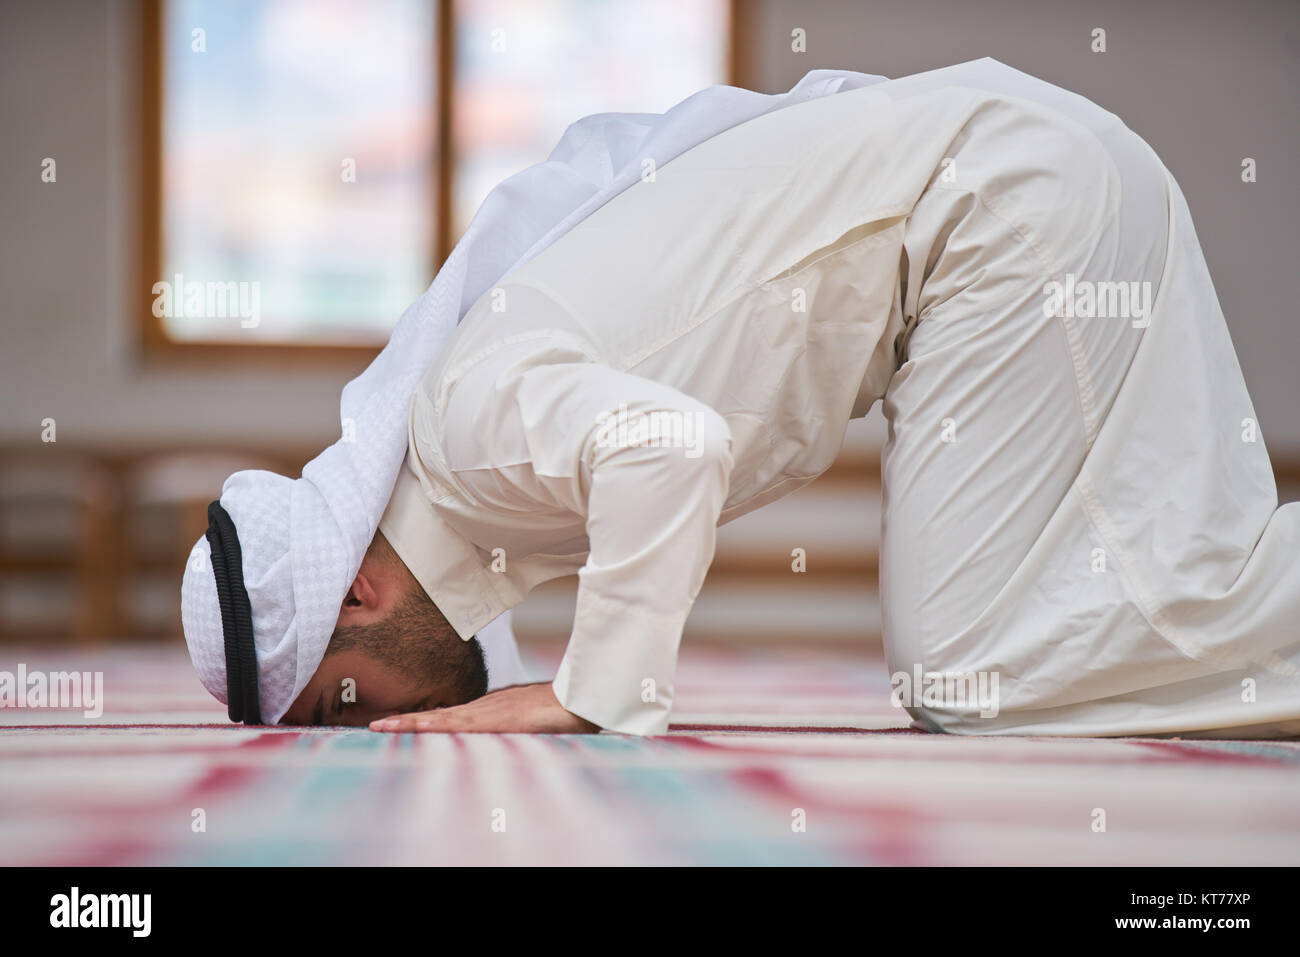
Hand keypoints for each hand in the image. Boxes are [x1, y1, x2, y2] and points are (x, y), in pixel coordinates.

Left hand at [368, 681, 600, 733]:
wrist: (587, 693)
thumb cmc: (565, 707)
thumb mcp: (535, 721)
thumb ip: (518, 727)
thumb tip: (508, 735)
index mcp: (493, 710)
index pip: (451, 717)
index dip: (423, 721)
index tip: (396, 724)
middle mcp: (488, 707)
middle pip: (441, 715)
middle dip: (407, 720)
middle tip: (375, 724)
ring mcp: (494, 710)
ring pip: (447, 718)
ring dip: (414, 722)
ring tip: (385, 726)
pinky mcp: (504, 716)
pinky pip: (467, 722)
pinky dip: (443, 724)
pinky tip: (425, 726)